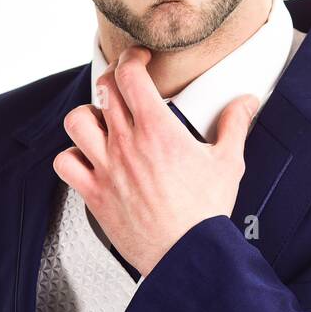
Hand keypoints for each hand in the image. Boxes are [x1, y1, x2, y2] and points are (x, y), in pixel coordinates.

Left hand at [54, 46, 257, 276]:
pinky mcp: (94, 193)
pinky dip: (72, 154)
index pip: (130, 76)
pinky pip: (65, 162)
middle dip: (114, 80)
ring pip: (77, 121)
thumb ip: (234, 125)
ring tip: (103, 120)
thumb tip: (245, 102)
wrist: (187, 253)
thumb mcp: (229, 162)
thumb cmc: (205, 212)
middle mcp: (125, 145)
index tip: (140, 59)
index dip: (132, 58)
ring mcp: (106, 168)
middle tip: (124, 85)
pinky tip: (88, 156)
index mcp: (157, 131)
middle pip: (104, 91)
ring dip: (88, 114)